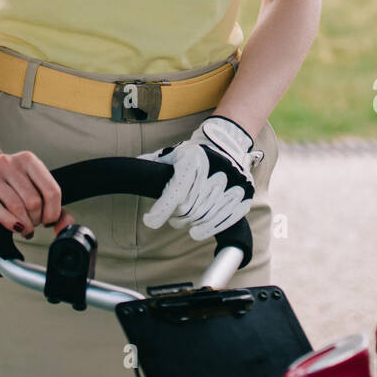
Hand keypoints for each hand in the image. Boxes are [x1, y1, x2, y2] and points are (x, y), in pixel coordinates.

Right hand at [0, 150, 75, 238]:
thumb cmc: (8, 182)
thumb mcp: (30, 184)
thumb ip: (52, 204)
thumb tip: (66, 226)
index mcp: (28, 160)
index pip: (52, 190)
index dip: (53, 211)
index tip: (48, 220)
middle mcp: (10, 163)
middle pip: (34, 201)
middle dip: (36, 220)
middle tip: (32, 225)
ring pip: (16, 207)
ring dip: (24, 225)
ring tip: (24, 229)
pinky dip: (9, 223)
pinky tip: (15, 228)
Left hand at [138, 115, 267, 240]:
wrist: (226, 144)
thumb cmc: (195, 153)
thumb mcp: (173, 154)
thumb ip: (154, 162)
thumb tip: (133, 165)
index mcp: (192, 161)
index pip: (175, 193)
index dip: (161, 210)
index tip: (150, 221)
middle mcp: (212, 172)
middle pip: (189, 209)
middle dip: (177, 218)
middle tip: (172, 219)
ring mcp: (230, 184)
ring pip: (204, 217)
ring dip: (191, 224)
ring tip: (185, 222)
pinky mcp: (243, 195)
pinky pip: (224, 220)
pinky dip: (209, 228)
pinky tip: (198, 231)